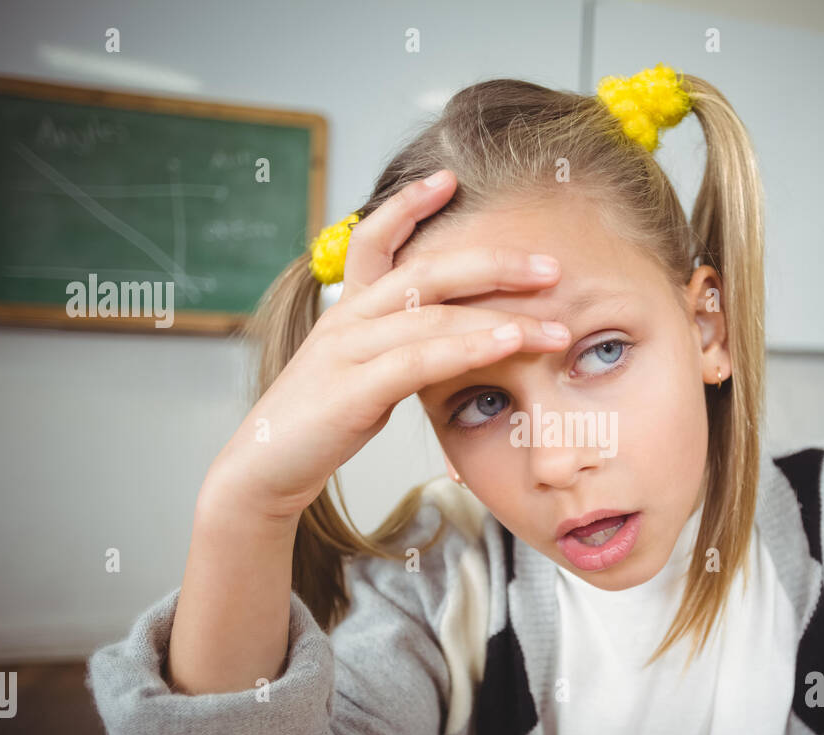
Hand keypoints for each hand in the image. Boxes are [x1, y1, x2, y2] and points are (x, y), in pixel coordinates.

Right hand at [208, 169, 570, 521]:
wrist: (266, 467)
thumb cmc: (324, 422)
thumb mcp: (366, 372)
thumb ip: (403, 348)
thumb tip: (456, 341)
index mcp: (350, 309)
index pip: (373, 238)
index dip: (407, 204)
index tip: (448, 178)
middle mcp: (348, 318)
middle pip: (427, 271)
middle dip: (496, 264)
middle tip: (552, 267)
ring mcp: (347, 349)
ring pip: (434, 315)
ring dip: (503, 317)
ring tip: (556, 326)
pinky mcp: (353, 389)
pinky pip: (421, 358)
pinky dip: (470, 346)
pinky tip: (509, 342)